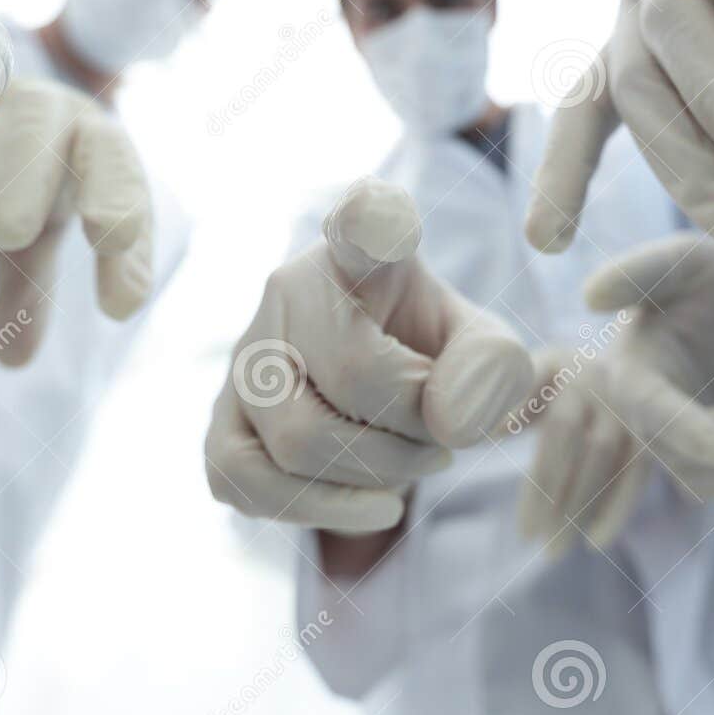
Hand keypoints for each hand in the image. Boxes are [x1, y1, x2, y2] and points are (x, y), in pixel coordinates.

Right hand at [0, 77, 152, 366]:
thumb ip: (28, 291)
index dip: (119, 206)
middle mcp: (37, 104)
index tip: (112, 260)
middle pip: (39, 118)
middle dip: (27, 173)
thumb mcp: (30, 243)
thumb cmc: (22, 190)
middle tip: (10, 233)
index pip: (115, 165)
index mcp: (89, 140)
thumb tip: (15, 362)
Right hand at [206, 177, 534, 531]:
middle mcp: (286, 292)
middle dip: (417, 433)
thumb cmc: (436, 359)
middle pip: (351, 379)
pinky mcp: (223, 421)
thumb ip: (490, 369)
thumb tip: (448, 419)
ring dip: (373, 478)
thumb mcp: (486, 352)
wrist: (385, 393)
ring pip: (293, 441)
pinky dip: (318, 510)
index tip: (378, 204)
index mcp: (359, 257)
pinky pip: (242, 481)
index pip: (360, 229)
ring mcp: (243, 358)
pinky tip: (372, 506)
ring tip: (413, 471)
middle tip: (447, 443)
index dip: (368, 219)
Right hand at [518, 234, 713, 554]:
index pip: (646, 406)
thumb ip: (642, 272)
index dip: (680, 428)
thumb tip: (590, 294)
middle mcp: (640, 412)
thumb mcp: (687, 261)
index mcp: (632, 365)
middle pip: (681, 454)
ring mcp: (668, 442)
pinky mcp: (695, 462)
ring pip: (708, 479)